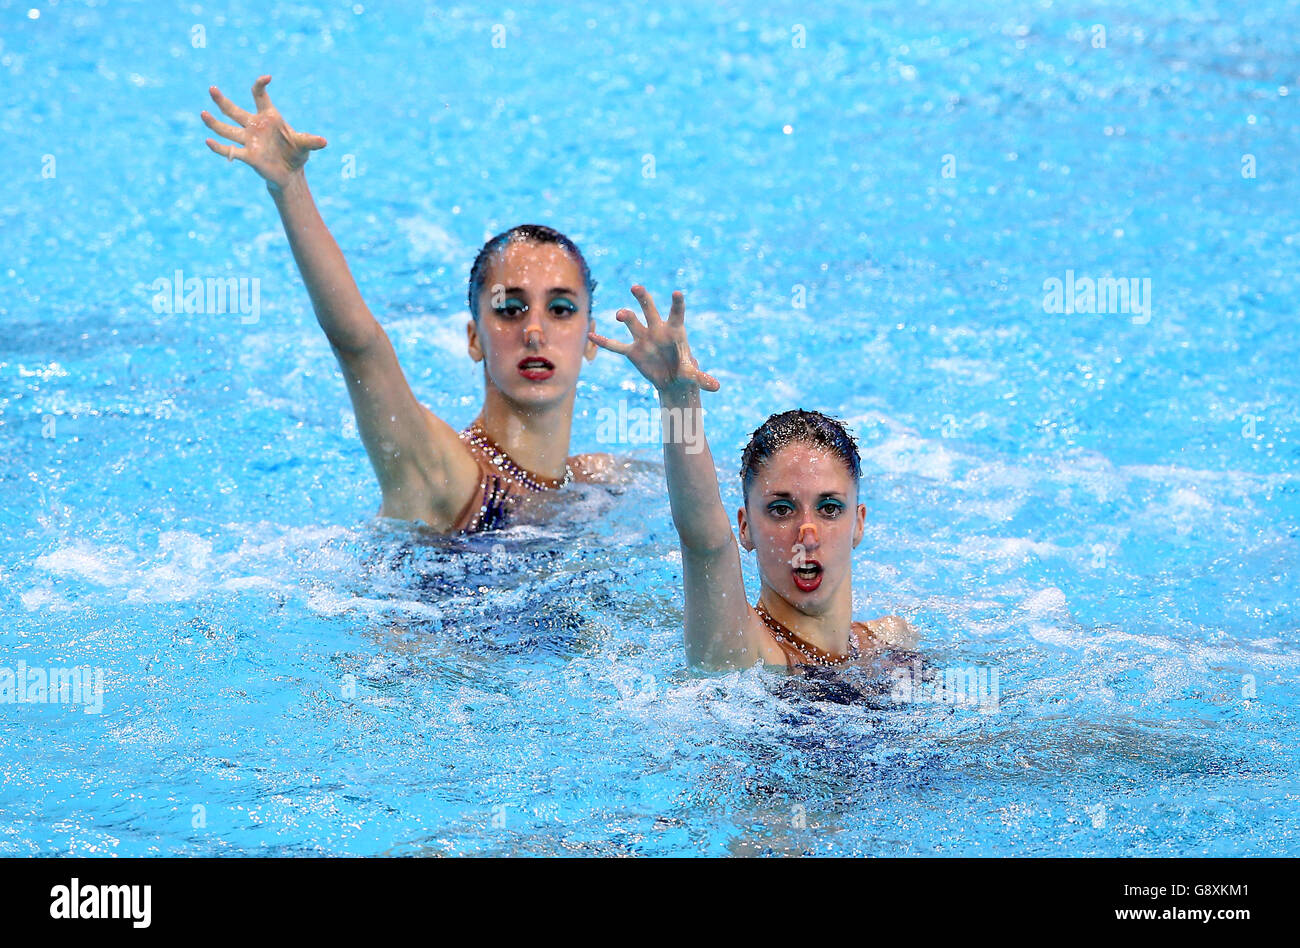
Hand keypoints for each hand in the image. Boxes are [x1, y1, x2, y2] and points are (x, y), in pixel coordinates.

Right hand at [201, 75, 326, 189]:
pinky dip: (220, 148)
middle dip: (222, 101)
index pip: (260, 96)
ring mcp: (248, 140)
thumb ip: (310, 141)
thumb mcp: (304, 146)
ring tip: (202, 113)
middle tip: (212, 88)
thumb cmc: (296, 154)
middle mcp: (254, 126)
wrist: (290, 174)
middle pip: (234, 111)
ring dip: (214, 123)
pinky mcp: (247, 156)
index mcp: (268, 117)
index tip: (267, 78)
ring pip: (227, 130)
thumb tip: (324, 142)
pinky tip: (208, 141)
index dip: (261, 86)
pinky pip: (230, 151)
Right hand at [588, 286, 719, 394]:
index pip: (676, 313)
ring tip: (620, 314)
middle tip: (636, 287)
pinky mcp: (632, 352)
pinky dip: (604, 342)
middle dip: (643, 298)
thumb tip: (716, 387)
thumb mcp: (693, 376)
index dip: (677, 304)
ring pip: (632, 323)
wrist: (673, 380)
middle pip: (649, 309)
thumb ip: (702, 378)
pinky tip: (591, 335)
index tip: (677, 292)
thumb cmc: (686, 372)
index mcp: (675, 331)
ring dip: (626, 317)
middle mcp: (657, 330)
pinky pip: (616, 346)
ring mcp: (643, 339)